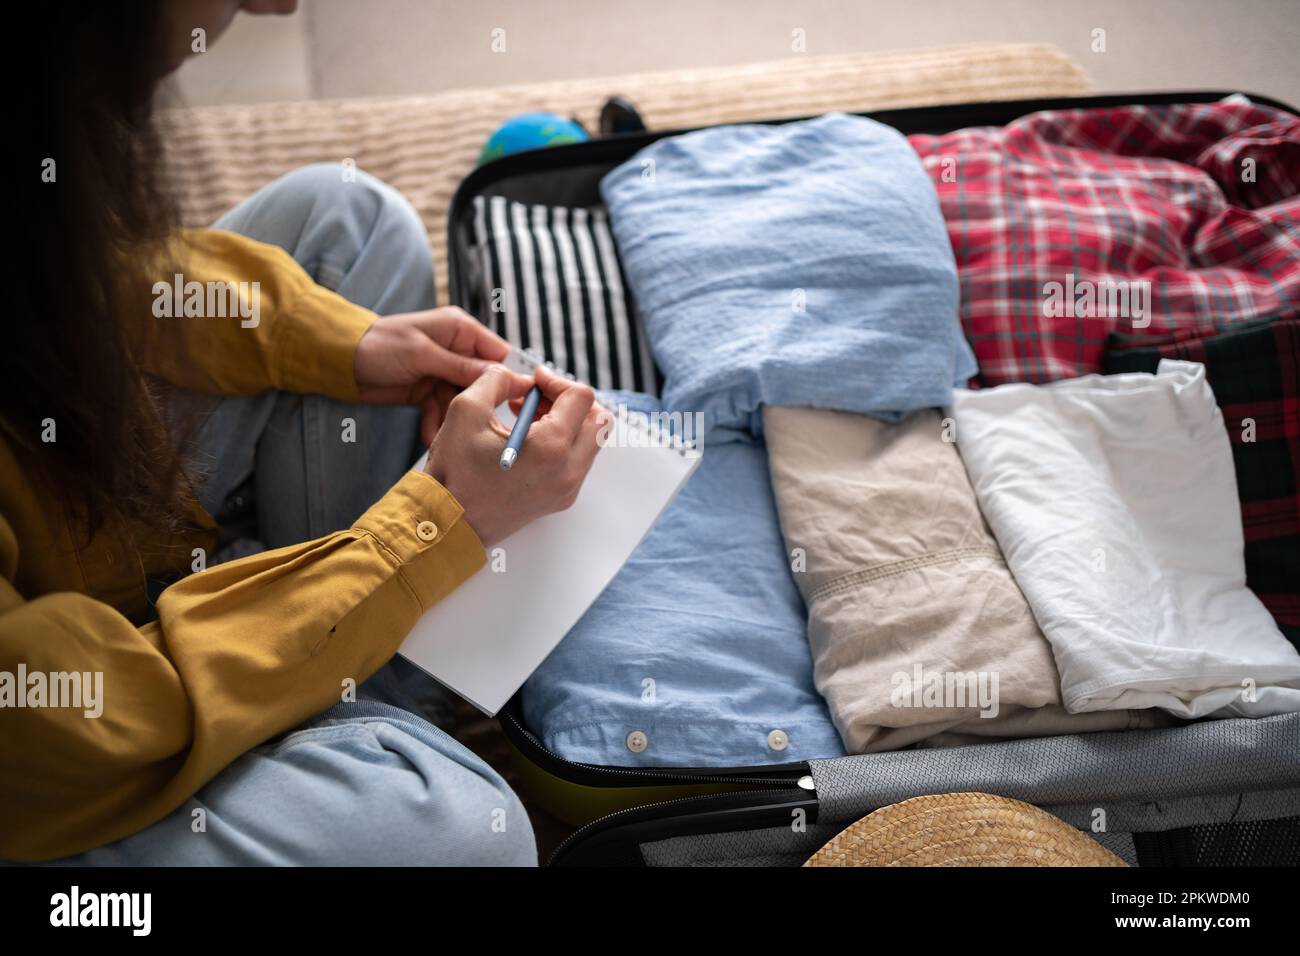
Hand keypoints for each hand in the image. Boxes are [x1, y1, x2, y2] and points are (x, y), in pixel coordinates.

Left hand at [353, 307, 510, 444]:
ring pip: (461, 400)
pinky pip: (441, 409)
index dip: (505, 376)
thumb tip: (500, 374)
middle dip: (475, 403)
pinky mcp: (427, 390)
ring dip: (453, 418)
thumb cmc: (379, 345)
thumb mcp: (422, 354)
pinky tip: (430, 436)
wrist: (341, 362)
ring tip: (446, 437)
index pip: (496, 353)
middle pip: (481, 382)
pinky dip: (436, 423)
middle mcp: (455, 350)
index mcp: (459, 330)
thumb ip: (460, 366)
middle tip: (473, 423)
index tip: (511, 400)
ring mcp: (441, 371)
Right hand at [425, 365, 607, 546]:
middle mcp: (568, 472)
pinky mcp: (559, 500)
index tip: (535, 381)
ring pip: (590, 442)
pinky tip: (526, 440)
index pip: (582, 398)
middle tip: (537, 399)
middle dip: (570, 401)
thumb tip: (520, 379)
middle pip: (598, 420)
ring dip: (566, 422)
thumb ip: (497, 380)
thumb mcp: (466, 410)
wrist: (447, 525)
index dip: (557, 381)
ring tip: (525, 418)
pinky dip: (560, 443)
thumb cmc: (453, 473)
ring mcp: (566, 489)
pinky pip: (576, 462)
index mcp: (552, 448)